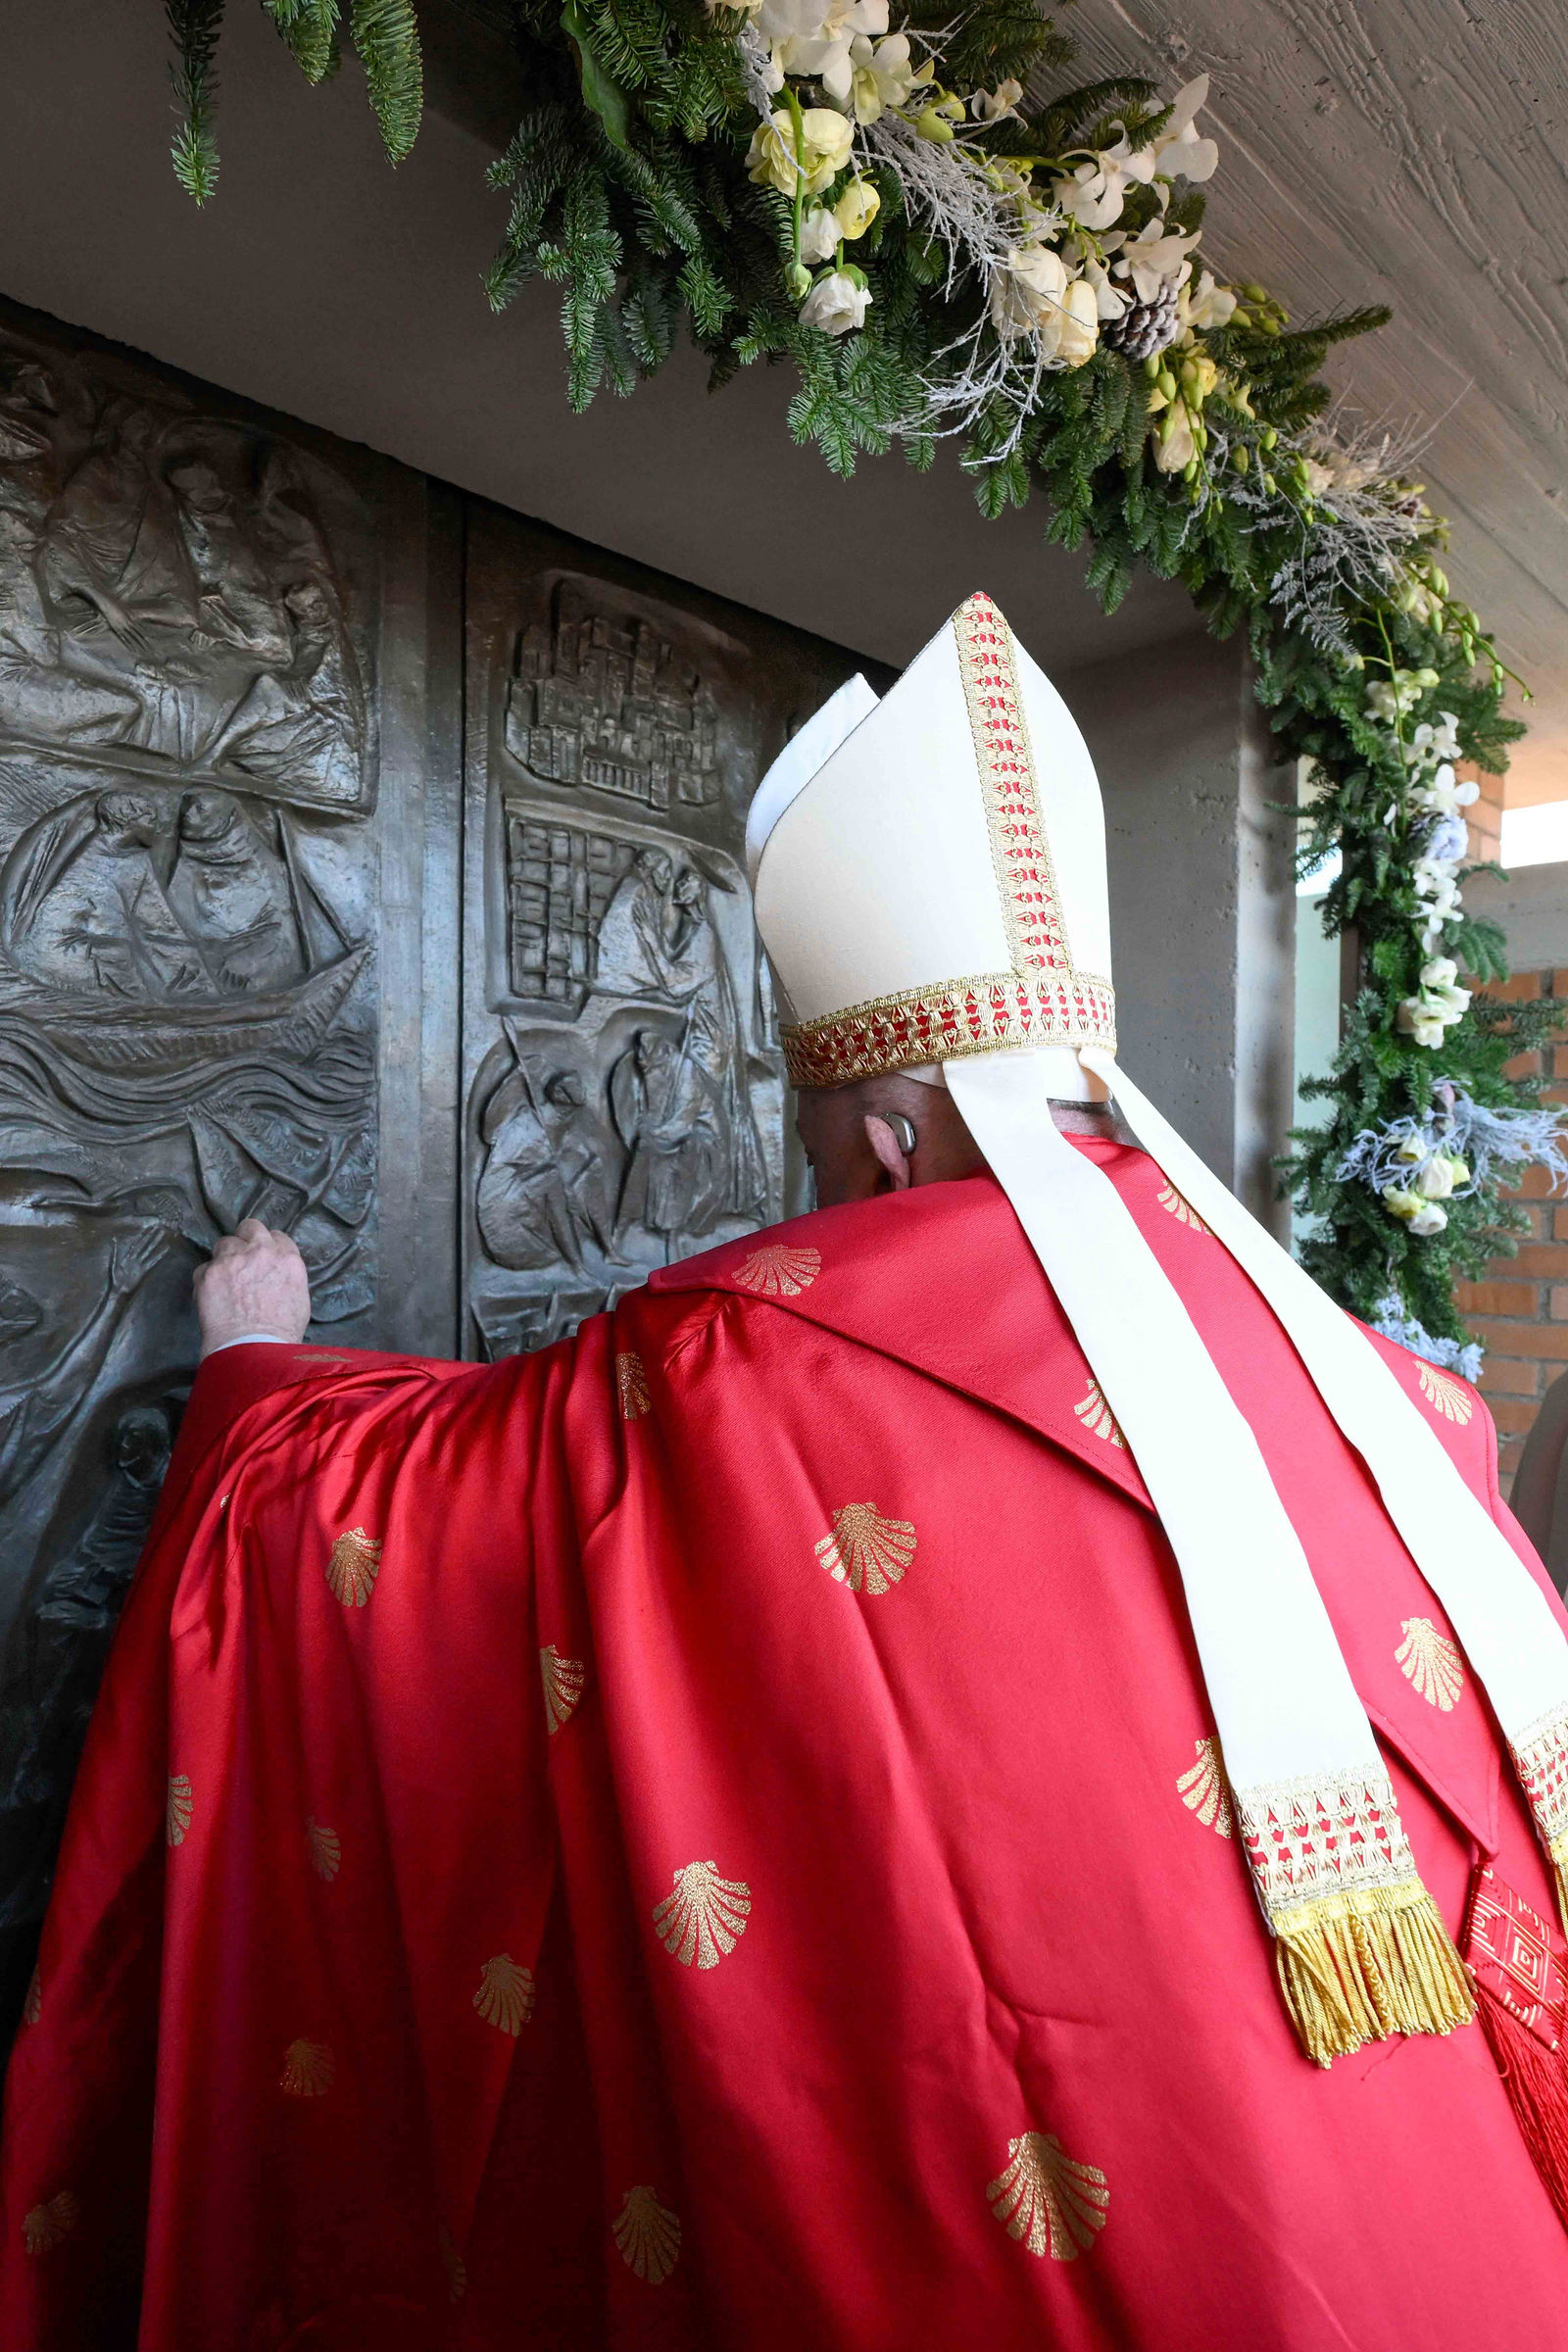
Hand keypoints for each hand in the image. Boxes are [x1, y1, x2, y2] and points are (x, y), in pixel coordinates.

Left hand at [109, 1222, 167, 1295]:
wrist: (119, 1290)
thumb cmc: (115, 1278)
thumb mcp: (113, 1263)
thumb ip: (115, 1251)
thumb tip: (114, 1239)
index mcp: (128, 1256)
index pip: (136, 1243)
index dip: (142, 1235)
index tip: (147, 1228)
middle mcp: (136, 1258)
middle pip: (145, 1245)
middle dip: (151, 1236)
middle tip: (158, 1228)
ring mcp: (141, 1264)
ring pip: (149, 1251)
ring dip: (155, 1243)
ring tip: (162, 1235)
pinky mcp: (144, 1271)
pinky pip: (153, 1262)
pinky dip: (159, 1256)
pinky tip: (164, 1250)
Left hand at [193, 1220, 310, 1357]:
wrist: (253, 1349)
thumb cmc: (281, 1334)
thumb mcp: (300, 1300)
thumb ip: (288, 1277)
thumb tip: (276, 1276)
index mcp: (287, 1259)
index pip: (277, 1236)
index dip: (268, 1247)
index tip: (262, 1259)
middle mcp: (260, 1251)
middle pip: (250, 1227)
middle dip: (245, 1240)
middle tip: (241, 1259)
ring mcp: (232, 1259)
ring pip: (224, 1244)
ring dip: (224, 1259)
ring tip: (225, 1281)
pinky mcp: (209, 1273)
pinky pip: (204, 1269)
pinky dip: (207, 1281)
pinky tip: (212, 1298)